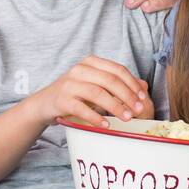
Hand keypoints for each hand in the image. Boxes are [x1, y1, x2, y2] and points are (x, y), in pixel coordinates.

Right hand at [28, 56, 148, 129]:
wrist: (45, 103)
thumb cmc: (75, 94)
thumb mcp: (96, 85)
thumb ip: (118, 85)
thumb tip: (144, 86)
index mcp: (91, 62)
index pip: (117, 70)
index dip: (132, 84)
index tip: (143, 97)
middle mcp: (80, 70)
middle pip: (110, 80)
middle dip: (128, 96)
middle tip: (139, 109)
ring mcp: (69, 84)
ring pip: (98, 93)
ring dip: (115, 107)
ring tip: (127, 118)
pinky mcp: (62, 100)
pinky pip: (82, 109)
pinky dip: (96, 118)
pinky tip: (106, 125)